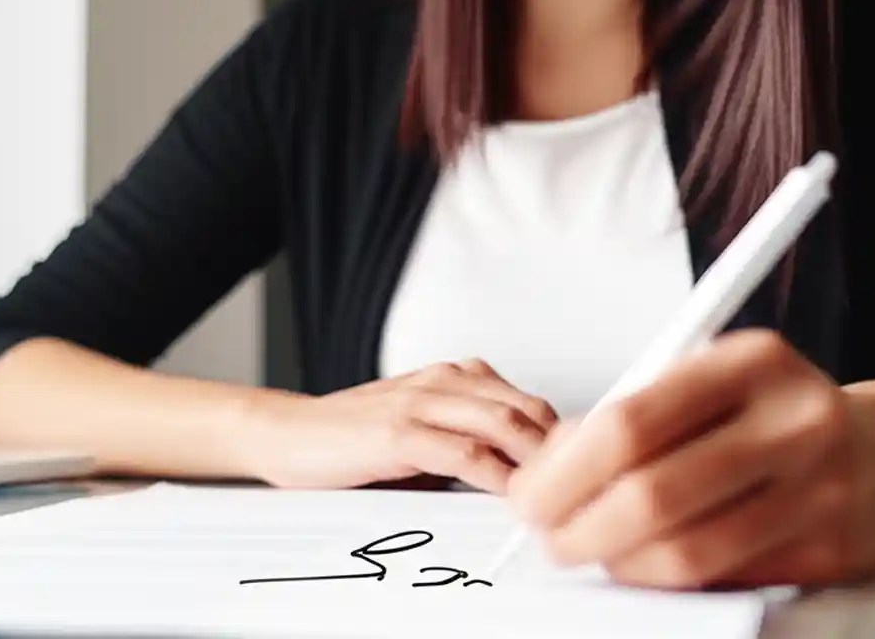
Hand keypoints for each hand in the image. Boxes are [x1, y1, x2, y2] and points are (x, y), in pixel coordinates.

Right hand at [248, 359, 558, 493]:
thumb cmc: (353, 437)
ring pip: (502, 424)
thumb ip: (467, 437)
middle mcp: (443, 381)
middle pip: (527, 408)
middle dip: (562, 451)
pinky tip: (513, 499)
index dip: (562, 435)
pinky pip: (464, 453)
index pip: (528, 400)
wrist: (289, 433)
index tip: (585, 469)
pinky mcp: (398, 433)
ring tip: (559, 497)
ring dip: (539, 464)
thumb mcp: (422, 427)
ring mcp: (420, 404)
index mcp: (454, 376)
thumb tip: (523, 474)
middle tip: (583, 487)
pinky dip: (498, 477)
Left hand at [507, 330, 874, 588]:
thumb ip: (630, 416)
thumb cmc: (769, 417)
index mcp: (751, 362)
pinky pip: (725, 581)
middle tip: (549, 538)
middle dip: (578, 528)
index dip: (563, 472)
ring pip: (685, 553)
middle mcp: (794, 421)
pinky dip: (669, 580)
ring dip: (618, 563)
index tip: (527, 497)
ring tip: (594, 552)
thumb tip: (546, 470)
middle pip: (651, 495)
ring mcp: (821, 490)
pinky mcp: (833, 551)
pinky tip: (651, 563)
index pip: (630, 422)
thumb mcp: (707, 386)